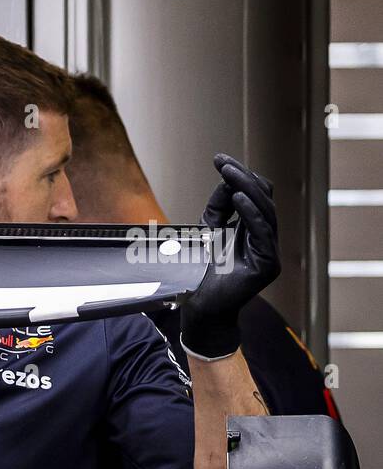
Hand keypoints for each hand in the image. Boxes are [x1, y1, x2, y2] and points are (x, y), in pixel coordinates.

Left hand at [181, 153, 279, 358]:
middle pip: (263, 198)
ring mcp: (269, 252)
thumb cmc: (200, 273)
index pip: (255, 194)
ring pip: (265, 211)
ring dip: (246, 189)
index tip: (219, 159)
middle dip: (242, 177)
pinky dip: (250, 213)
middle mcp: (265, 239)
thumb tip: (227, 180)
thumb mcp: (207, 232)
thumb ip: (218, 208)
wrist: (199, 309)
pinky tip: (238, 198)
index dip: (240, 175)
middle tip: (223, 163)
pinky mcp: (267, 265)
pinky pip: (262, 232)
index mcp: (254, 229)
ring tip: (229, 173)